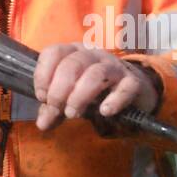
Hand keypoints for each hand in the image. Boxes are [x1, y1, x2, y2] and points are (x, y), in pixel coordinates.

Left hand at [33, 45, 159, 131]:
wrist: (133, 91)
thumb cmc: (96, 91)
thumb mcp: (70, 96)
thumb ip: (55, 108)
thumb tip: (42, 124)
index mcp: (74, 52)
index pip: (54, 53)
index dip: (43, 75)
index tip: (42, 97)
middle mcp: (94, 54)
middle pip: (73, 65)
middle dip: (60, 90)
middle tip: (58, 110)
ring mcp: (115, 66)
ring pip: (96, 74)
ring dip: (80, 96)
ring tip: (73, 114)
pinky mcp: (133, 82)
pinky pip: (125, 88)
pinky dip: (114, 100)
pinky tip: (104, 112)